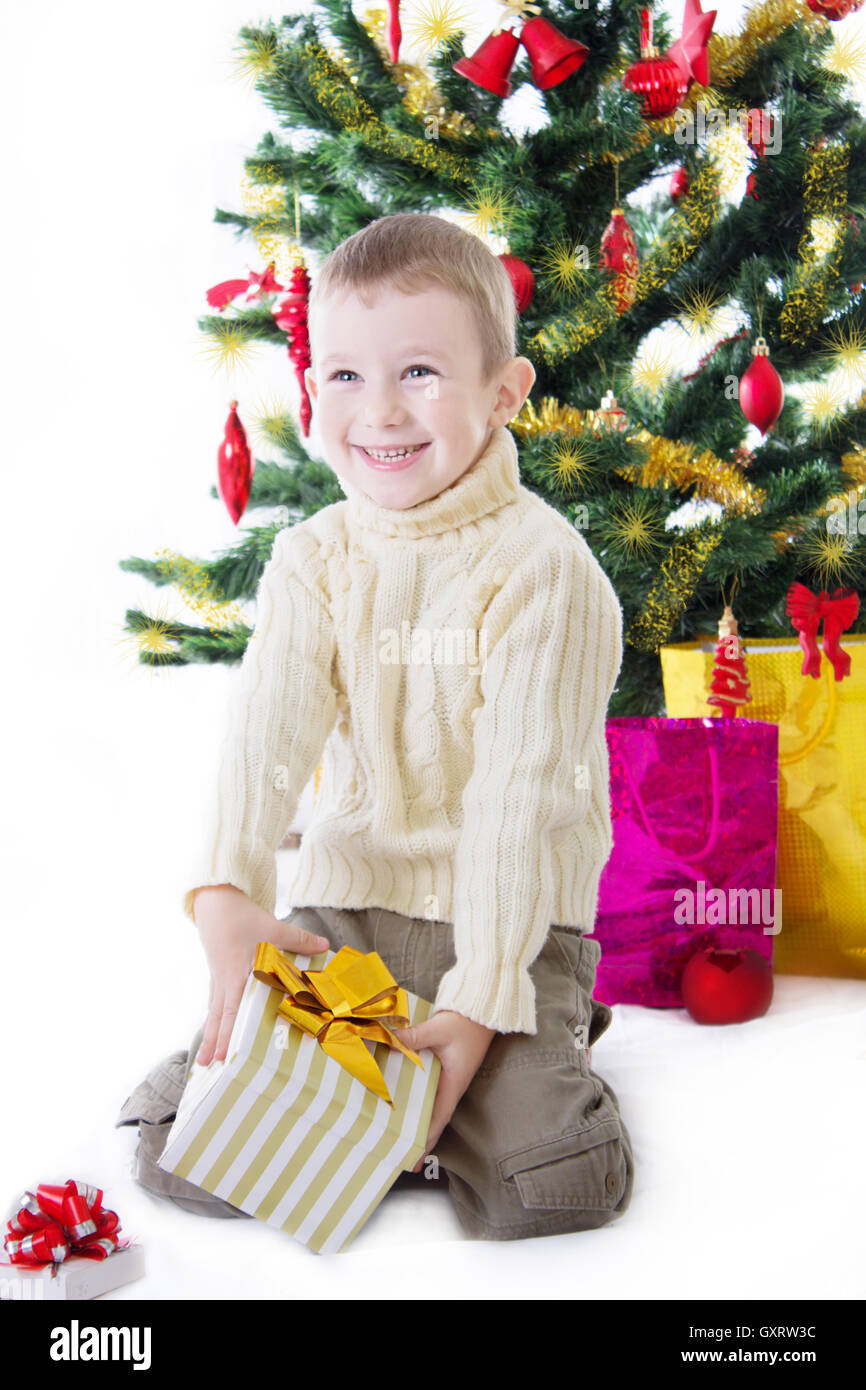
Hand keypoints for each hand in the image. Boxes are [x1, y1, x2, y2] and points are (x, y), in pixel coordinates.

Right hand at [192, 885, 329, 1065]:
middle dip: (214, 1043)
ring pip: (213, 1012)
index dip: (230, 1034)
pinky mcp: (217, 972)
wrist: (215, 901)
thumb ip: (298, 940)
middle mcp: (224, 981)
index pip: (233, 1011)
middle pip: (219, 1017)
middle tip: (207, 1066)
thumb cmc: (242, 916)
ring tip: (205, 1058)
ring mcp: (218, 978)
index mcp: (236, 975)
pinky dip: (212, 1018)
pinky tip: (209, 1028)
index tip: (226, 1055)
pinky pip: (213, 1001)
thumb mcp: (272, 927)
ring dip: (210, 1034)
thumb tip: (325, 945)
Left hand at [391, 1010, 496, 1172]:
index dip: (426, 1139)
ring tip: (403, 1139)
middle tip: (406, 1160)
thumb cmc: (466, 1023)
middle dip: (422, 1140)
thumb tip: (389, 1039)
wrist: (482, 1009)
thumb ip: (415, 1036)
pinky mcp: (445, 1067)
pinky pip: (429, 1090)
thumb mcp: (439, 1029)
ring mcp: (448, 1077)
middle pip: (434, 1118)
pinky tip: (406, 1102)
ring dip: (419, 1122)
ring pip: (431, 1105)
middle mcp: (451, 1085)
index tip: (416, 1158)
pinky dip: (418, 1100)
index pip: (438, 1118)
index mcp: (454, 1083)